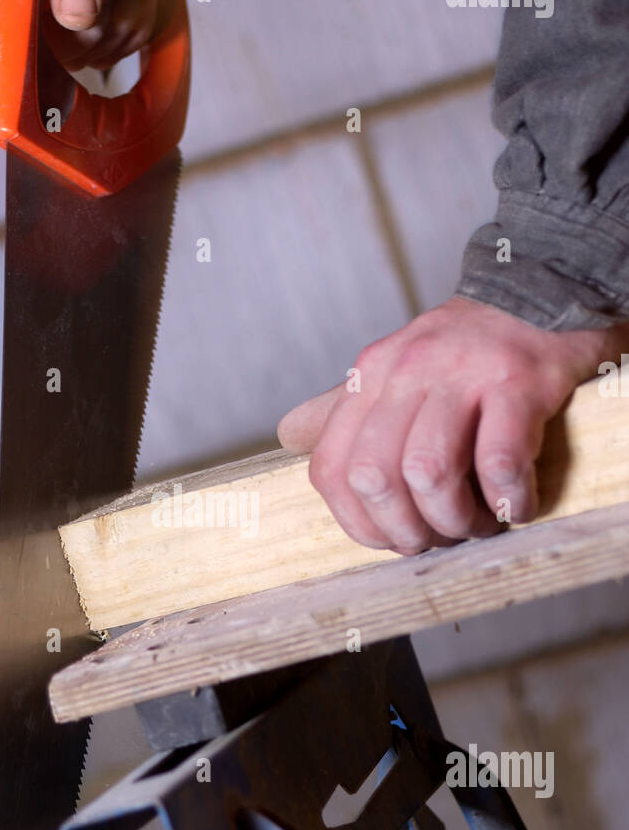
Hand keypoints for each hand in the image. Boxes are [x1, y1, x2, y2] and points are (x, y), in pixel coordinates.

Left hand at [278, 296, 628, 555]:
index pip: (331, 468)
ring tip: (481, 523)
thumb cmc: (467, 351)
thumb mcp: (393, 370)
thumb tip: (289, 436)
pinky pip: (498, 461)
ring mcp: (462, 372)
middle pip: (373, 476)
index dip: (358, 522)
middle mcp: (406, 370)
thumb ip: (343, 408)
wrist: (541, 290)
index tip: (394, 539)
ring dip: (455, 518)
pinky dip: (507, 499)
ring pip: (427, 472)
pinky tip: (517, 505)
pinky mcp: (519, 379)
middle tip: (440, 537)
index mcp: (369, 377)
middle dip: (405, 527)